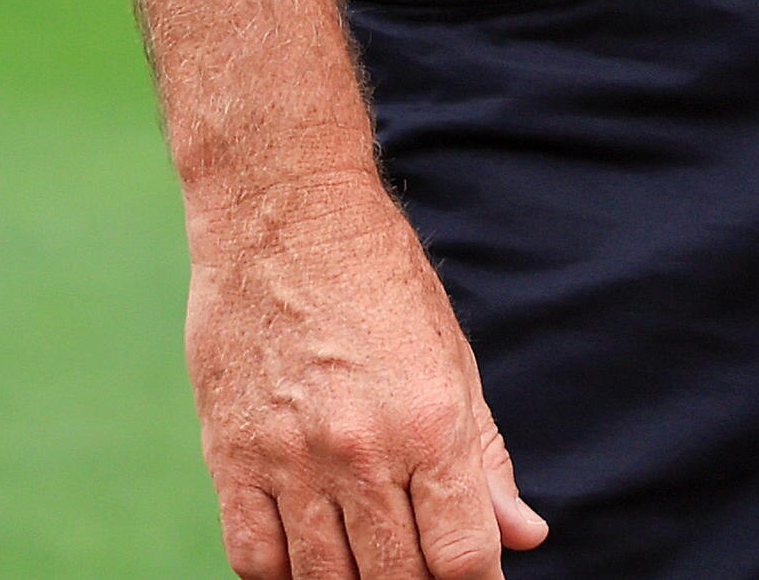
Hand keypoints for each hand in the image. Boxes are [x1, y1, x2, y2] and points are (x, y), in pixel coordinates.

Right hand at [187, 172, 550, 575]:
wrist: (285, 214)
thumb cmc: (381, 281)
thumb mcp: (454, 360)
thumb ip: (486, 459)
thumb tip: (526, 537)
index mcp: (432, 425)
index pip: (462, 557)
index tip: (472, 578)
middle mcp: (363, 451)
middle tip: (417, 566)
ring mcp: (291, 460)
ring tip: (367, 561)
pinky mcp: (232, 458)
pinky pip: (255, 557)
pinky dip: (282, 573)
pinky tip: (306, 556)